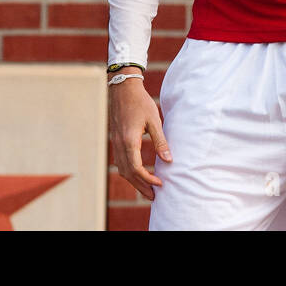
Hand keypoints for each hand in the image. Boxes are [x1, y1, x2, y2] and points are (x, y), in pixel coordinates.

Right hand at [109, 74, 171, 200]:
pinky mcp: (116, 140)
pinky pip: (121, 162)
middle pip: (129, 173)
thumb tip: (169, 160)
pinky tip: (137, 174)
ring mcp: (116, 143)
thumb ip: (161, 142)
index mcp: (129, 141)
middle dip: (141, 186)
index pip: (137, 168)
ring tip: (147, 190)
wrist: (123, 89)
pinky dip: (129, 172)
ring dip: (134, 181)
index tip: (160, 183)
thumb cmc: (140, 103)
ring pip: (123, 169)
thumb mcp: (154, 121)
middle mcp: (120, 145)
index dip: (148, 179)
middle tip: (154, 197)